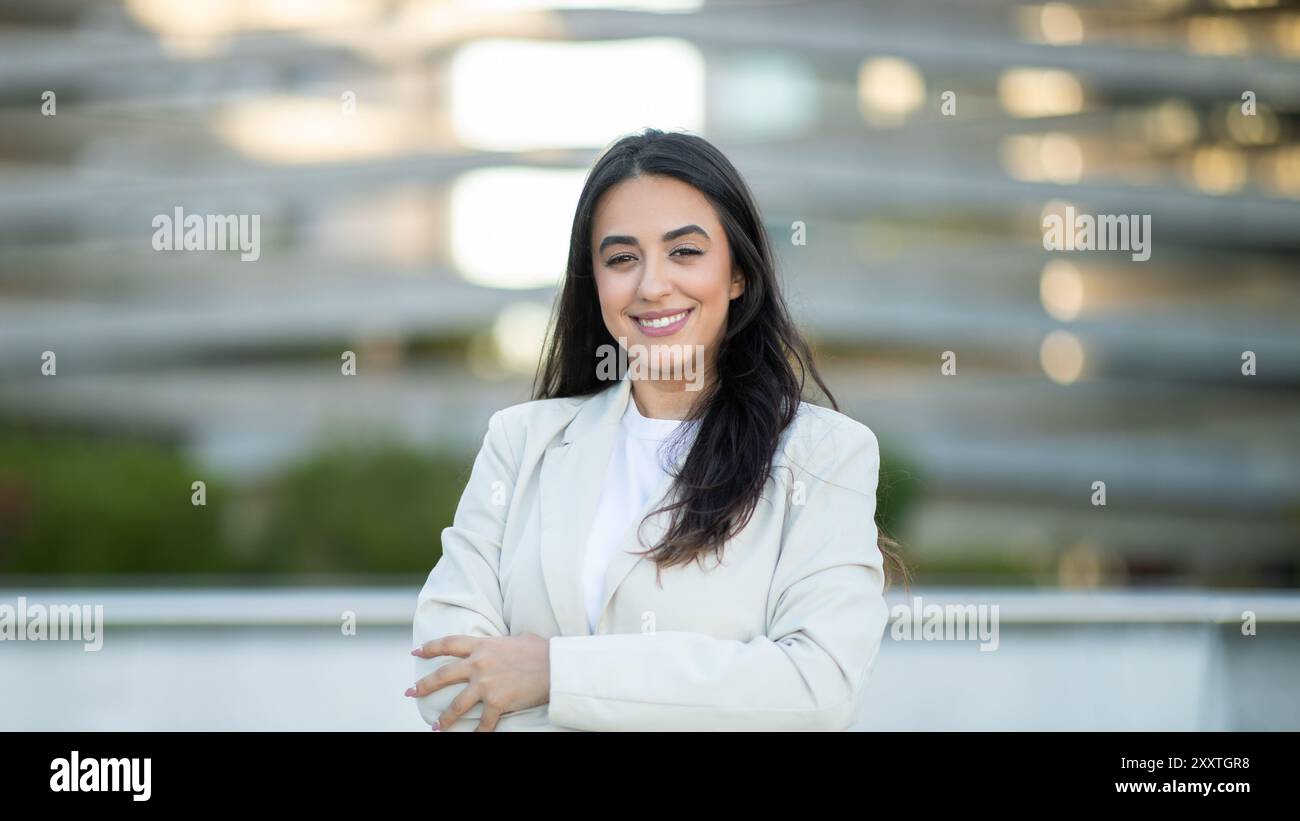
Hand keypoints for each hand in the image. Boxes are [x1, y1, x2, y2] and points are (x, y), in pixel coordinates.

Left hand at [407, 634, 550, 731]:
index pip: (449, 644)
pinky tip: (474, 738)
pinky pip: (483, 723)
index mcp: (482, 646)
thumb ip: (500, 644)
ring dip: (444, 718)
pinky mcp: (497, 702)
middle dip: (423, 685)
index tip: (416, 652)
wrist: (555, 665)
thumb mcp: (515, 639)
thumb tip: (500, 646)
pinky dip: (478, 733)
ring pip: (456, 704)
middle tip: (410, 692)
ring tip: (436, 727)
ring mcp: (486, 684)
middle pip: (443, 675)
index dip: (430, 648)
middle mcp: (479, 664)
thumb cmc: (541, 650)